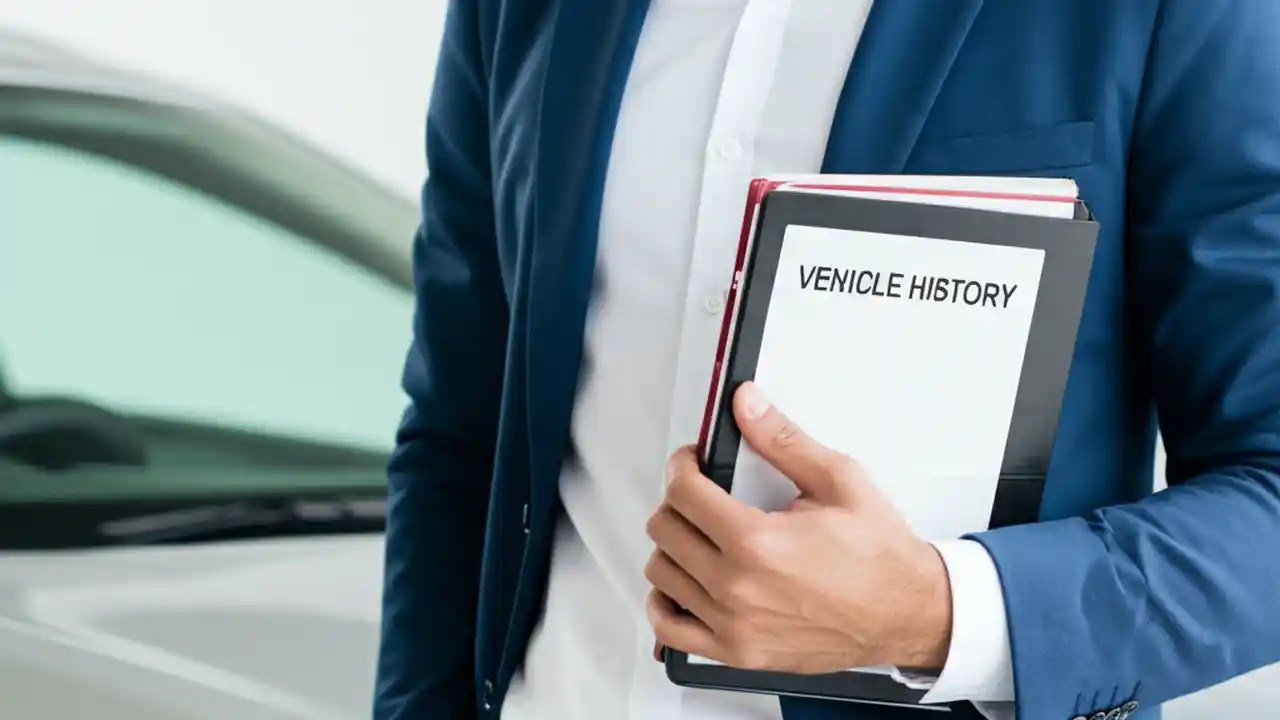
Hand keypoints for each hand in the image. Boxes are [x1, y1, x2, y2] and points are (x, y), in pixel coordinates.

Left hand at [644, 382, 952, 672]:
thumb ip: (782, 440)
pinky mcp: (736, 652)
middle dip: (678, 501)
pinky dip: (665, 603)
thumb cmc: (879, 556)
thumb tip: (747, 406)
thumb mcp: (838, 481)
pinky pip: (670, 629)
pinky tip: (683, 583)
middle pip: (664, 529)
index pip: (683, 492)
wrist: (906, 614)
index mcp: (758, 542)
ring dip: (672, 547)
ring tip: (700, 534)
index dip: (683, 466)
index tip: (693, 462)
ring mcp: (733, 625)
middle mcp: (738, 587)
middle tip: (701, 495)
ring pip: (660, 574)